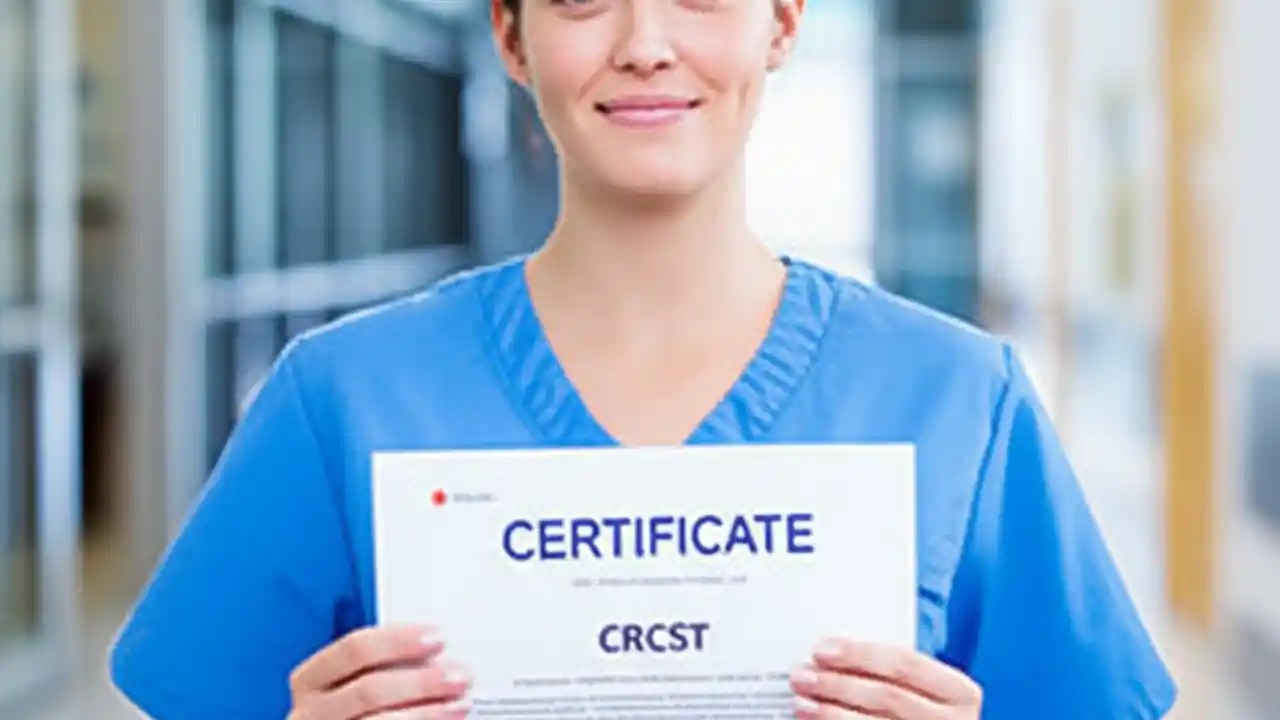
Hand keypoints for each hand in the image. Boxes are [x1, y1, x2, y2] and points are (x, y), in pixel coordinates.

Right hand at [287, 624, 471, 718]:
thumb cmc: (360, 705)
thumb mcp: (358, 681)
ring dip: (425, 713)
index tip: (438, 638)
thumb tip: (438, 652)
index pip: (352, 650)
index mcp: (311, 679)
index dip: (397, 641)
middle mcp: (310, 712)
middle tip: (460, 676)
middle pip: (368, 690)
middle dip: (420, 682)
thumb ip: (386, 665)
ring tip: (460, 705)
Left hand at [789, 638, 981, 718]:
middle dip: (838, 683)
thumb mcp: (920, 688)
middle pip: (887, 695)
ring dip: (831, 712)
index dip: (860, 654)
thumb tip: (830, 656)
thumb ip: (888, 671)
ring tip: (801, 701)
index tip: (822, 649)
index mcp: (959, 692)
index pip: (905, 663)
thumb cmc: (922, 711)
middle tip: (802, 675)